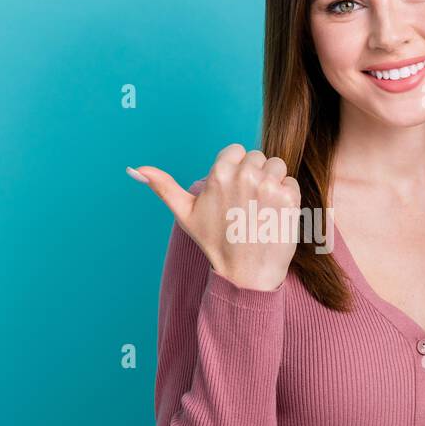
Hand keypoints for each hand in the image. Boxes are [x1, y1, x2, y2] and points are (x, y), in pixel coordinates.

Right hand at [129, 143, 300, 291]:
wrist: (245, 275)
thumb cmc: (214, 243)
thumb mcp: (185, 214)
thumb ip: (162, 186)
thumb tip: (133, 168)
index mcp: (219, 174)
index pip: (236, 151)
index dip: (235, 170)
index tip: (232, 193)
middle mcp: (245, 175)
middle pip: (258, 156)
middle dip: (254, 175)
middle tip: (246, 205)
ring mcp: (269, 186)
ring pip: (277, 166)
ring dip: (273, 183)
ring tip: (261, 209)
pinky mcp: (289, 199)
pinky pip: (291, 182)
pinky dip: (287, 197)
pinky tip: (274, 216)